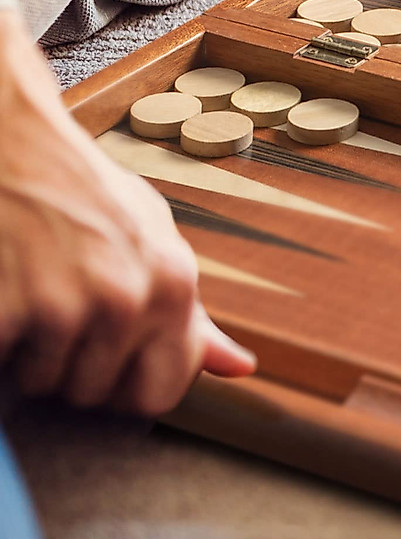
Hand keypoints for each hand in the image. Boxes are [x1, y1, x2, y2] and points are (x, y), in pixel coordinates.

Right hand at [0, 13, 255, 416]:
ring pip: (45, 385)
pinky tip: (10, 297)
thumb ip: (193, 312)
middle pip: (96, 395)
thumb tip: (240, 367)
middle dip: (73, 369)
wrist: (17, 143)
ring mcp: (69, 304)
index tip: (112, 364)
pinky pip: (2, 364)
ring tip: (37, 298)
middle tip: (65, 318)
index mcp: (175, 284)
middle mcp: (130, 298)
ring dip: (31, 355)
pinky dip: (0, 342)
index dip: (128, 388)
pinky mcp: (13, 308)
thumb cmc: (87, 192)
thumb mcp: (156, 238)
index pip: (160, 393)